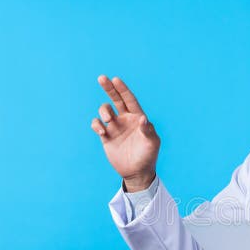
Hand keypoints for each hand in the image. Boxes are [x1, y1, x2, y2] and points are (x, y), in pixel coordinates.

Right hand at [91, 75, 159, 191]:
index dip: (123, 89)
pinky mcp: (106, 136)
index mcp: (137, 117)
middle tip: (102, 78)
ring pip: (105, 110)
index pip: (129, 99)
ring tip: (109, 120)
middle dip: (109, 88)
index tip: (116, 79)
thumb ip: (148, 130)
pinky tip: (103, 131)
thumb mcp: (152, 143)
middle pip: (116, 99)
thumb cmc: (148, 156)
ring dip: (104, 111)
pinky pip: (97, 124)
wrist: (137, 172)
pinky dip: (97, 124)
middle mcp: (125, 119)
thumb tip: (142, 118)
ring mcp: (115, 127)